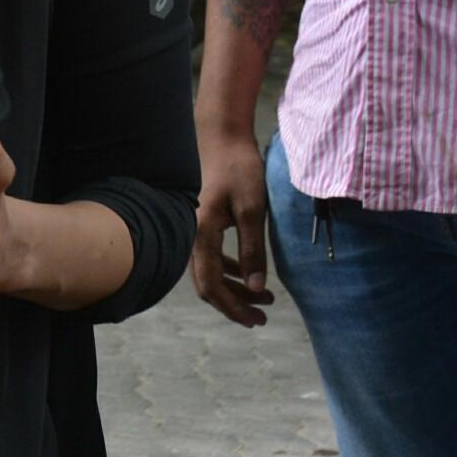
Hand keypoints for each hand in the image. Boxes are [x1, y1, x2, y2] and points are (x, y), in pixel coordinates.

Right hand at [189, 127, 274, 326]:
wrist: (221, 136)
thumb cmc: (239, 168)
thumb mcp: (253, 210)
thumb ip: (253, 250)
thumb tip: (258, 288)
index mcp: (201, 236)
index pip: (212, 286)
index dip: (233, 308)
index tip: (257, 320)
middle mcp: (191, 237)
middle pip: (208, 285)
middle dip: (235, 304)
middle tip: (264, 316)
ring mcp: (193, 230)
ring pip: (210, 272)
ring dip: (236, 288)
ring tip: (265, 297)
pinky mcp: (201, 222)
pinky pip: (211, 257)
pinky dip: (231, 270)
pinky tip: (249, 272)